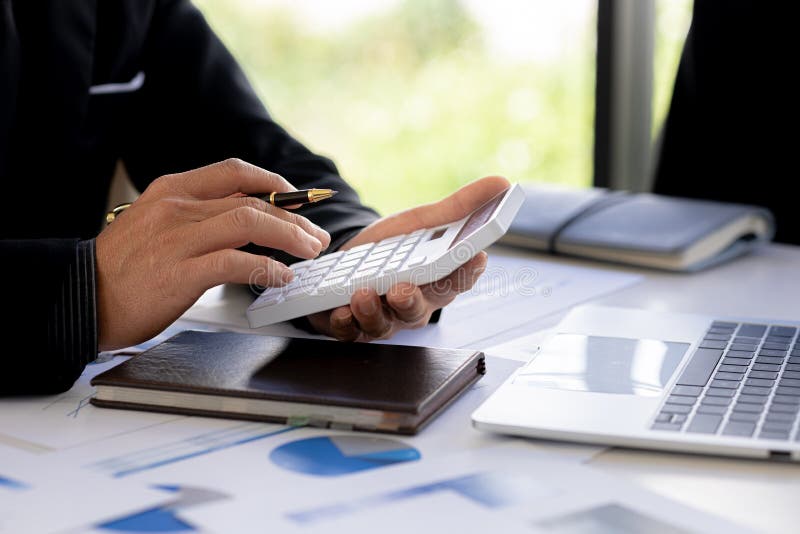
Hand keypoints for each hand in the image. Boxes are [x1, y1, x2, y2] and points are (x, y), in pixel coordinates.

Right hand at [95, 159, 329, 349]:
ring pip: (249, 223)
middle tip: (315, 236)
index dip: (274, 183)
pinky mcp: (179, 274)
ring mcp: (177, 239)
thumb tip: (247, 216)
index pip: (234, 171)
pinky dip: (266, 267)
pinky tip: (281, 277)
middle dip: (293, 218)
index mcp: (171, 191)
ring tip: (309, 251)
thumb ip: (198, 215)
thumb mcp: (157, 224)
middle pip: (251, 201)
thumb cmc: (124, 268)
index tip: (297, 199)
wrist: (80, 299)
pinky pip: (236, 262)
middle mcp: (176, 208)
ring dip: (289, 237)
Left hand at [307, 176, 509, 341]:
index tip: (475, 255)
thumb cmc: (398, 245)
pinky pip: (350, 332)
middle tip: (401, 288)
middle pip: (419, 309)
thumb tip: (501, 182)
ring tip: (363, 294)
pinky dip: (344, 324)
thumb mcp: (425, 221)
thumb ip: (461, 205)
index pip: (460, 279)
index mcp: (439, 281)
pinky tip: (339, 311)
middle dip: (411, 300)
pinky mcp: (353, 325)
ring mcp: (385, 319)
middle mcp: (415, 306)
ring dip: (374, 313)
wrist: (353, 258)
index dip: (469, 270)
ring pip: (384, 325)